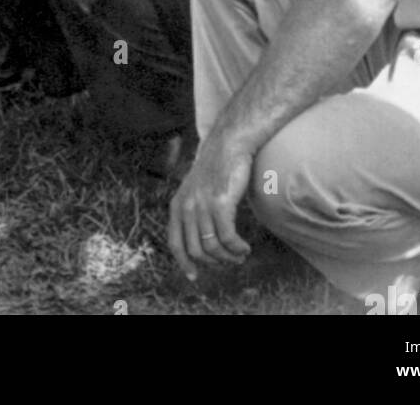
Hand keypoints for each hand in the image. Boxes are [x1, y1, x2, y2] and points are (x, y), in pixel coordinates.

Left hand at [166, 136, 253, 280]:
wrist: (228, 144)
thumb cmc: (215, 168)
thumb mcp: (195, 190)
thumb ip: (193, 212)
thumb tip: (200, 242)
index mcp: (177, 204)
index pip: (175, 243)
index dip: (184, 263)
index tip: (194, 276)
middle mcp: (187, 206)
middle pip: (196, 250)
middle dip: (214, 262)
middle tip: (229, 262)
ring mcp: (203, 204)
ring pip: (213, 247)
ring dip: (229, 257)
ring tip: (240, 255)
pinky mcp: (221, 203)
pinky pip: (228, 238)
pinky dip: (237, 249)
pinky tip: (245, 248)